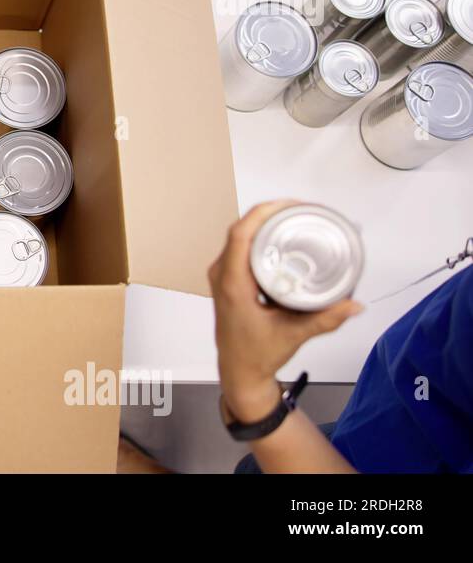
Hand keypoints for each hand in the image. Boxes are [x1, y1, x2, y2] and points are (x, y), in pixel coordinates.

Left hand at [208, 201, 362, 421]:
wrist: (239, 372)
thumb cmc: (256, 355)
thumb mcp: (293, 335)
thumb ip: (326, 320)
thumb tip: (354, 304)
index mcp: (232, 284)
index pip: (240, 235)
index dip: (263, 212)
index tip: (290, 205)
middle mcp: (223, 276)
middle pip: (242, 229)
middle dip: (271, 213)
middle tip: (303, 209)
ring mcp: (223, 277)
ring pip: (241, 237)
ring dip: (266, 223)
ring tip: (296, 216)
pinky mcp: (229, 280)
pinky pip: (242, 248)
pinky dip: (261, 237)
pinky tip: (282, 235)